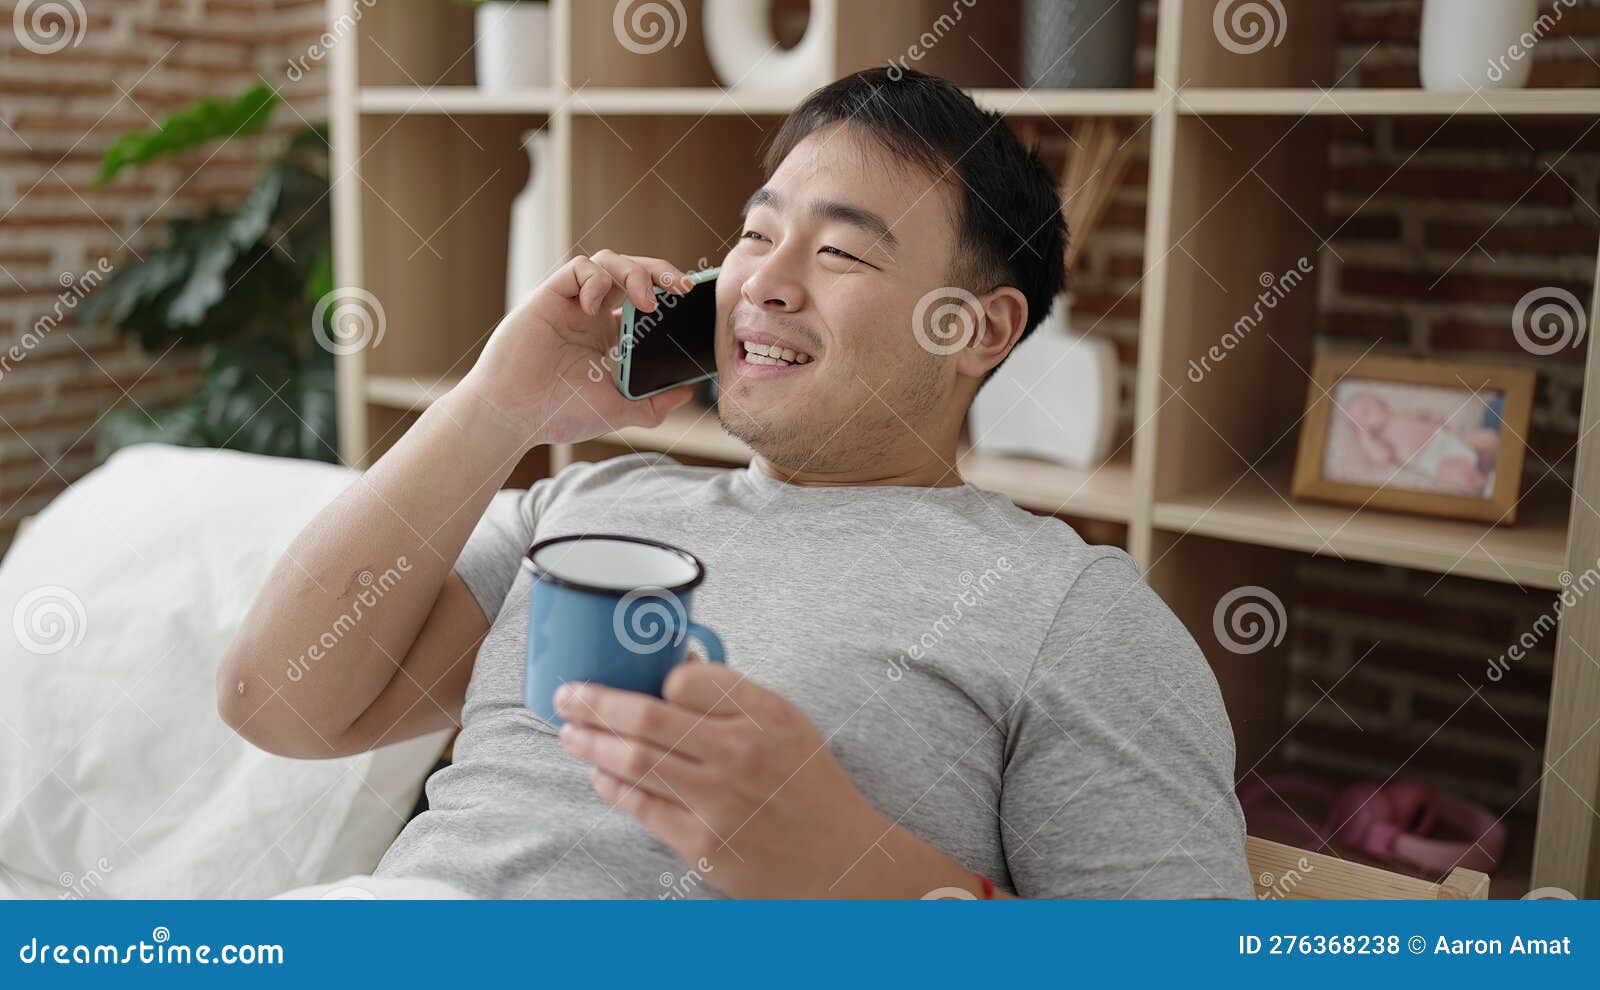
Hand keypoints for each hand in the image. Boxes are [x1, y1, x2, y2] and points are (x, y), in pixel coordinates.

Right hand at [454, 251, 700, 450]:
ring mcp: (570, 303)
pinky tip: (594, 308)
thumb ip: (653, 403)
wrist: (513, 416)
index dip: (667, 291)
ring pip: (608, 261)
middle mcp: (590, 314)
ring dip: (634, 273)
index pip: (643, 298)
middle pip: (631, 272)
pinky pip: (579, 267)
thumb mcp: (618, 409)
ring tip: (645, 302)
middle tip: (681, 287)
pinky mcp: (549, 296)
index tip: (690, 298)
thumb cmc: (556, 413)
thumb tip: (687, 393)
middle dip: (659, 271)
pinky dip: (595, 280)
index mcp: (607, 335)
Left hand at [553, 659, 892, 898]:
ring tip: (569, 733)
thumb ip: (736, 697)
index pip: (688, 679)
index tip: (641, 683)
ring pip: (635, 761)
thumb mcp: (788, 725)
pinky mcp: (703, 843)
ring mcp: (718, 800)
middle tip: (567, 697)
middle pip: (646, 718)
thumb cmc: (809, 787)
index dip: (656, 679)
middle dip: (595, 703)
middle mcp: (740, 752)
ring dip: (591, 744)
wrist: (840, 861)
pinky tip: (599, 774)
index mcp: (763, 714)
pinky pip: (642, 806)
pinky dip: (612, 786)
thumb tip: (674, 671)